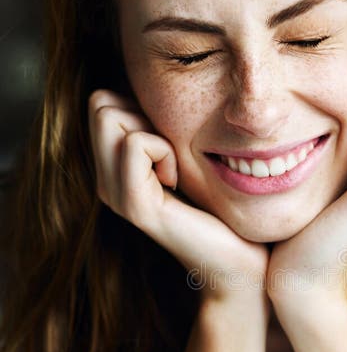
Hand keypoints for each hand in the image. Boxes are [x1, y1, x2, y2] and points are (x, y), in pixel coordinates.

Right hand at [88, 89, 269, 304]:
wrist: (241, 264)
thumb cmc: (225, 209)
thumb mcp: (189, 158)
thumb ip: (165, 128)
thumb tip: (157, 86)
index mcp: (115, 170)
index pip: (101, 102)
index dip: (140, 105)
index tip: (172, 141)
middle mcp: (106, 182)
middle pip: (100, 104)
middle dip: (142, 113)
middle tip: (173, 152)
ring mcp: (116, 195)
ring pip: (109, 117)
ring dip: (153, 131)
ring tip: (175, 168)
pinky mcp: (135, 206)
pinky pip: (136, 144)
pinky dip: (164, 150)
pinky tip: (177, 182)